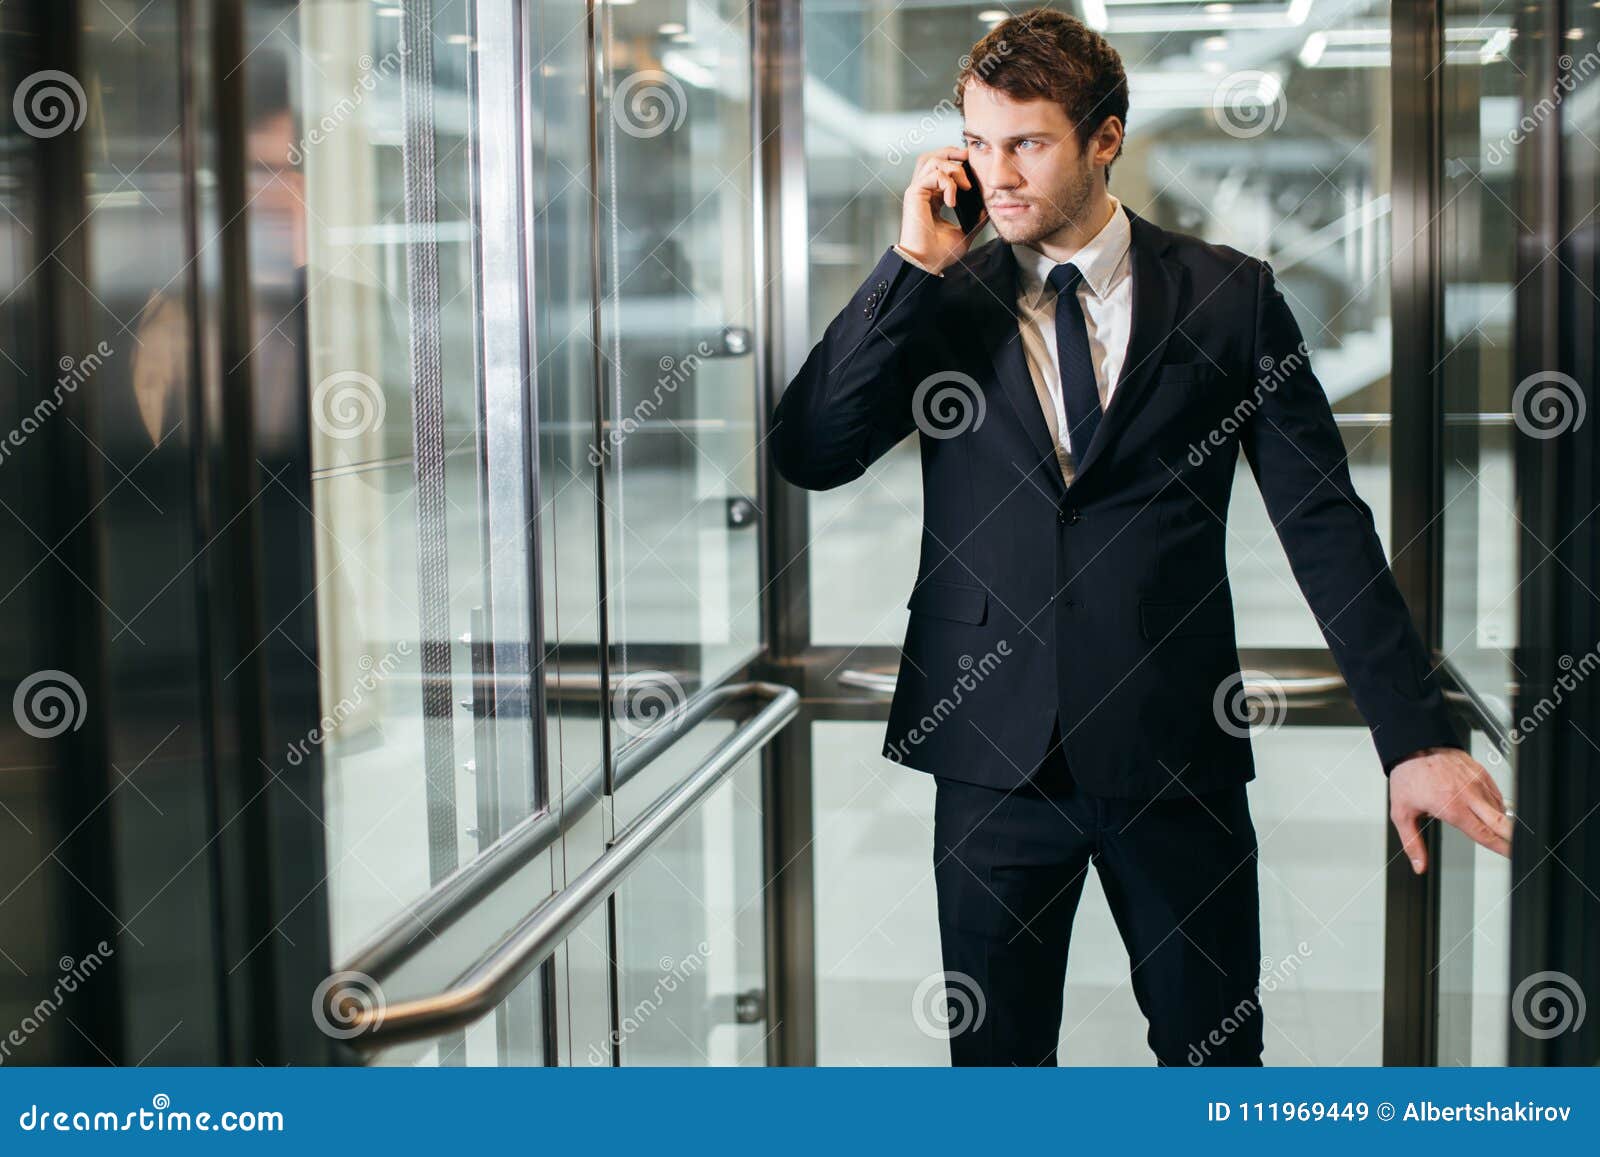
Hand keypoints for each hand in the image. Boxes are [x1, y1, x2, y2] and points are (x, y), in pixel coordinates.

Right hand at [898, 147, 986, 274]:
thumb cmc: (941, 252)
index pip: (943, 169)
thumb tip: (991, 208)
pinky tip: (952, 201)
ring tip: (965, 185)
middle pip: (933, 157)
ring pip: (932, 160)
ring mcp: (917, 191)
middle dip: (952, 152)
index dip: (957, 162)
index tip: (975, 168)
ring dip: (953, 168)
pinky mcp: (914, 194)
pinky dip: (947, 184)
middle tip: (969, 159)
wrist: (927, 263)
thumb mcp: (966, 231)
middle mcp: (924, 191)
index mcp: (933, 197)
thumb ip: (976, 218)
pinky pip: (933, 176)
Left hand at [1388, 746, 1512, 872]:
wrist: (1414, 744)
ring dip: (1504, 823)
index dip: (1502, 848)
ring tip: (1506, 834)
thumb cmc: (1408, 776)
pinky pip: (1496, 794)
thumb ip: (1412, 842)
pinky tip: (1492, 813)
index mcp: (1452, 808)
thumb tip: (1419, 866)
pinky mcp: (1482, 773)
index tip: (1513, 856)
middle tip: (1524, 851)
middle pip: (1502, 823)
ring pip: (1500, 809)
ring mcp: (1478, 783)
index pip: (1484, 834)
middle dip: (1515, 839)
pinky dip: (1497, 806)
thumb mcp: (1401, 813)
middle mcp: (1469, 796)